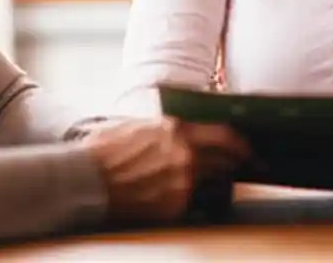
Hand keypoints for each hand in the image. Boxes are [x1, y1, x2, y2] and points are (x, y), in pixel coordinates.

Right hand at [82, 117, 250, 222]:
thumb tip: (180, 131)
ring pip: (207, 181)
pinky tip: (169, 193)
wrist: (85, 179)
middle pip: (223, 160)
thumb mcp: (137, 126)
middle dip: (235, 164)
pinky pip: (187, 200)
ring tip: (200, 180)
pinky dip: (183, 197)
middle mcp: (185, 155)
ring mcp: (181, 182)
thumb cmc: (104, 149)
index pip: (224, 136)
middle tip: (243, 167)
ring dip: (209, 180)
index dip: (240, 144)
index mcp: (176, 130)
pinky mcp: (172, 205)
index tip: (247, 149)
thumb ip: (164, 129)